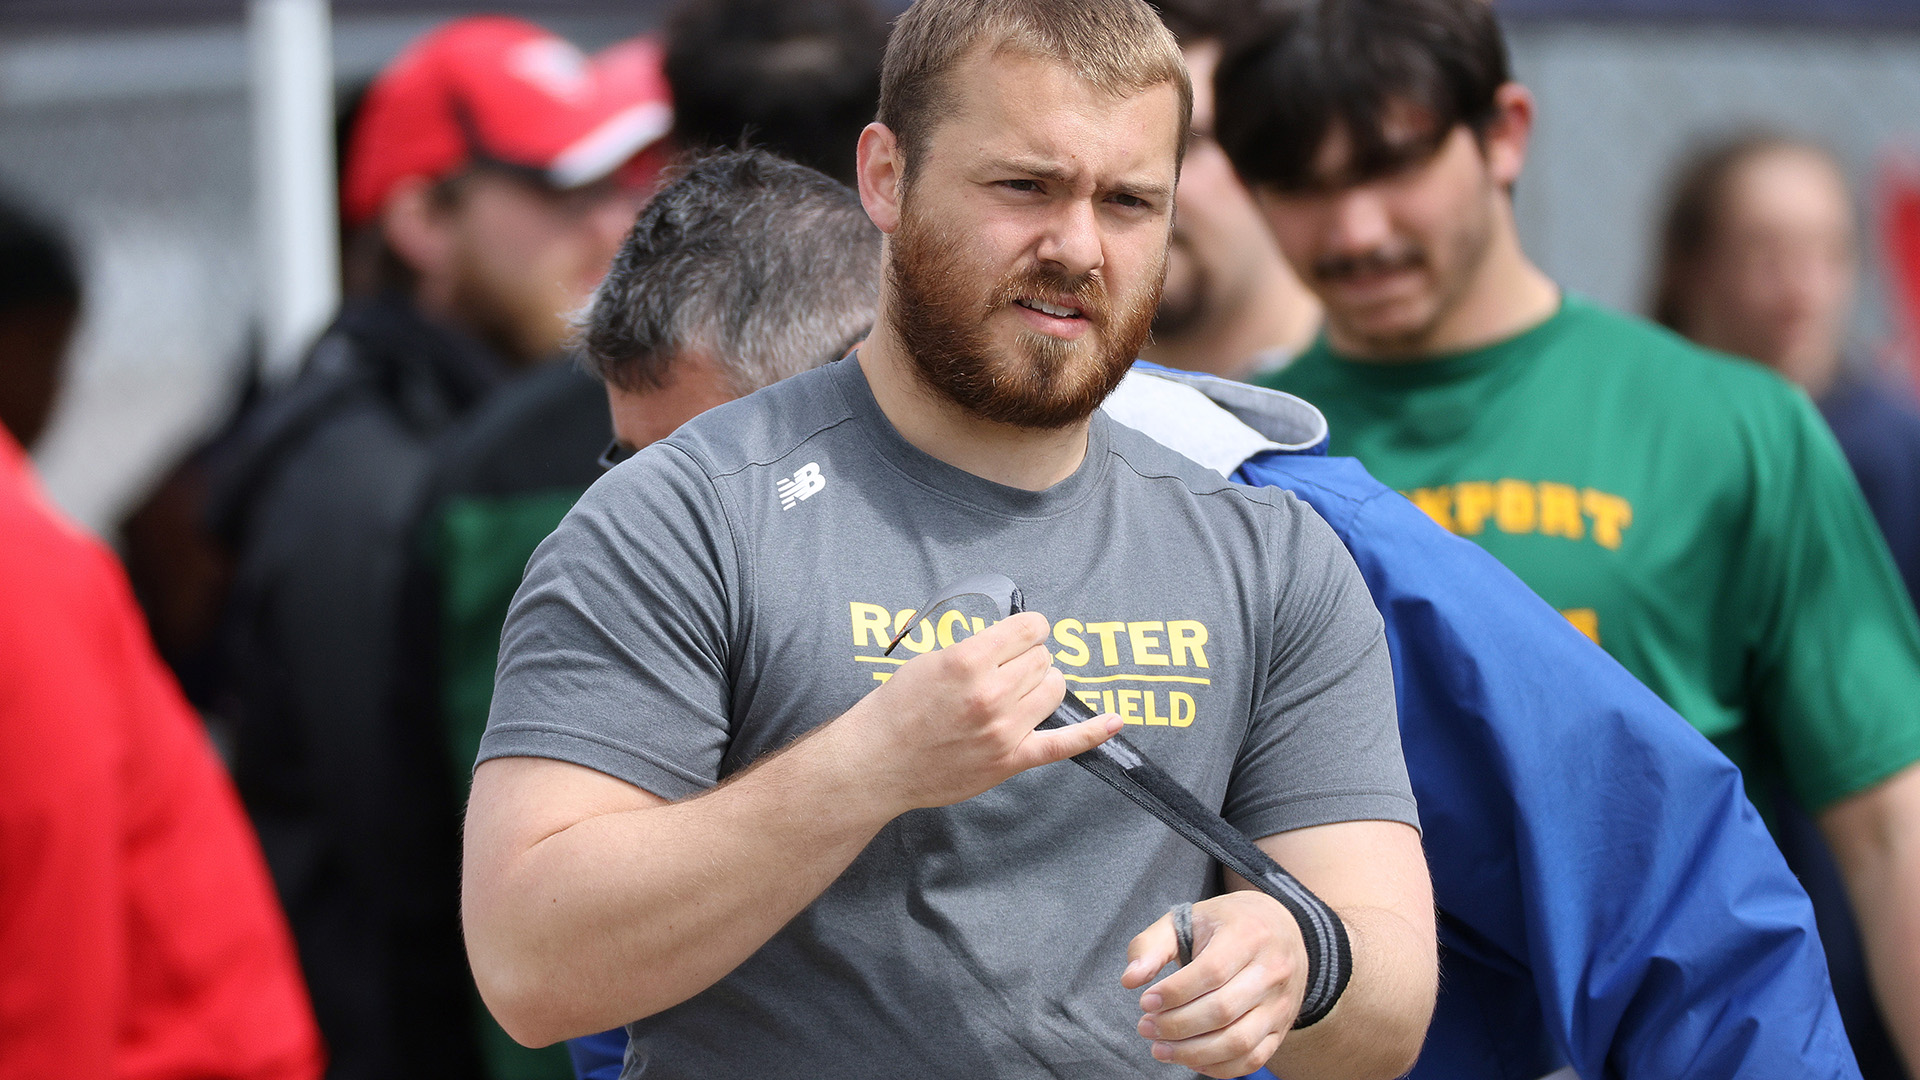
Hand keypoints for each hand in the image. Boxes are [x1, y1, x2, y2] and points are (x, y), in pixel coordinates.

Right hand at [843, 611, 1120, 812]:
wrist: (877, 763)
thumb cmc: (896, 708)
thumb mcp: (930, 659)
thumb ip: (975, 648)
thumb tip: (1014, 639)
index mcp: (968, 660)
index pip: (1029, 629)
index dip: (1029, 629)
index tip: (1025, 633)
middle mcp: (991, 693)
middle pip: (1043, 659)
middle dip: (1029, 658)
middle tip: (1006, 670)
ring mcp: (1005, 729)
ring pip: (1054, 688)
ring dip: (1043, 684)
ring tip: (1019, 691)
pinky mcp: (1011, 760)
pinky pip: (1064, 743)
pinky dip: (1094, 732)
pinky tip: (1116, 720)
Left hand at [1122, 891, 1307, 1077]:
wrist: (1283, 929)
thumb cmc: (1226, 925)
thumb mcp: (1189, 918)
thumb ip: (1152, 945)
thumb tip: (1130, 980)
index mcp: (1248, 936)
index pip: (1211, 972)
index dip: (1174, 993)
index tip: (1145, 1002)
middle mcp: (1272, 971)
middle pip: (1222, 1010)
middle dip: (1176, 1025)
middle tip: (1145, 1027)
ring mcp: (1281, 1003)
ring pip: (1239, 1041)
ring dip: (1193, 1053)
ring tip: (1160, 1048)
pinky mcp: (1282, 1028)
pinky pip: (1252, 1059)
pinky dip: (1218, 1067)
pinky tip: (1190, 1059)